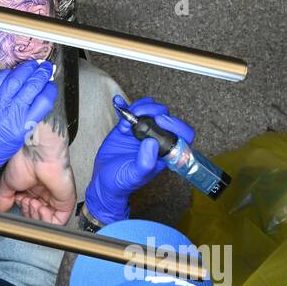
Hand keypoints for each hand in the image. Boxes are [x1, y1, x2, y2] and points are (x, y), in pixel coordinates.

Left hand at [0, 60, 57, 184]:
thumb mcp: (19, 138)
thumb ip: (28, 118)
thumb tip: (36, 98)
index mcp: (23, 126)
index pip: (44, 101)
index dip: (50, 89)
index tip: (51, 84)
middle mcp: (11, 113)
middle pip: (32, 86)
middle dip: (41, 74)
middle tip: (45, 68)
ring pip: (15, 79)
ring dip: (26, 69)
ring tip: (32, 65)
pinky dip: (6, 74)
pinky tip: (12, 72)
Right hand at [0, 141, 76, 224]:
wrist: (38, 154)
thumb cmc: (26, 160)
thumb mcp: (7, 183)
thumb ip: (3, 199)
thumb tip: (0, 209)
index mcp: (33, 189)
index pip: (28, 210)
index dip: (22, 210)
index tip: (17, 201)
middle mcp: (45, 194)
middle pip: (36, 217)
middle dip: (28, 213)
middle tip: (25, 202)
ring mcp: (56, 198)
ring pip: (46, 221)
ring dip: (36, 217)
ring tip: (33, 203)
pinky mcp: (65, 202)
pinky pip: (58, 221)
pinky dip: (47, 220)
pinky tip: (41, 209)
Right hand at [85, 96, 194, 224]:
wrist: (103, 181)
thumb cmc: (122, 183)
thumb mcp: (134, 176)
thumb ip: (145, 162)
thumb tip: (152, 143)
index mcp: (165, 153)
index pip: (183, 135)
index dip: (176, 125)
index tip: (160, 122)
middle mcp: (157, 140)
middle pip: (166, 117)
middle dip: (155, 112)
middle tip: (141, 115)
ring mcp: (143, 132)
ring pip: (151, 111)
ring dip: (142, 107)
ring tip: (130, 113)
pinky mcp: (128, 127)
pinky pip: (130, 111)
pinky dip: (125, 105)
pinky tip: (118, 102)